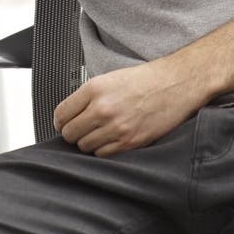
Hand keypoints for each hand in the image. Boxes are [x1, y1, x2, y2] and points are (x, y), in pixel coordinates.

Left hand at [53, 57, 207, 156]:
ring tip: (98, 133)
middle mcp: (102, 108)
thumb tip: (71, 113)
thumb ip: (88, 95)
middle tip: (80, 129)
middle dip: (72, 133)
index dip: (60, 121)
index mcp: (94, 88)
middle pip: (70, 133)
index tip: (63, 123)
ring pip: (84, 147)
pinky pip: (103, 155)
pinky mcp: (129, 142)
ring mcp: (115, 127)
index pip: (61, 113)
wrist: (173, 85)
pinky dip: (103, 150)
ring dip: (88, 142)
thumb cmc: (145, 80)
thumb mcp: (109, 78)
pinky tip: (110, 139)